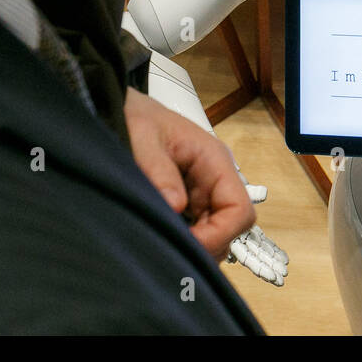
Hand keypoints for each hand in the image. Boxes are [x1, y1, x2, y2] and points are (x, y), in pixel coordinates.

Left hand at [133, 43, 289, 285]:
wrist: (121, 107)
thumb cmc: (135, 118)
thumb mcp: (142, 140)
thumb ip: (159, 172)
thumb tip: (177, 207)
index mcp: (214, 161)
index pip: (239, 210)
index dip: (220, 235)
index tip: (187, 247)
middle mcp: (216, 178)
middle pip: (230, 226)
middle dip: (206, 245)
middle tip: (169, 255)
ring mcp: (203, 191)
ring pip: (215, 231)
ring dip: (195, 245)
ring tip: (163, 249)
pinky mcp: (188, 199)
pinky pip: (197, 228)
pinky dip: (184, 240)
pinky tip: (162, 241)